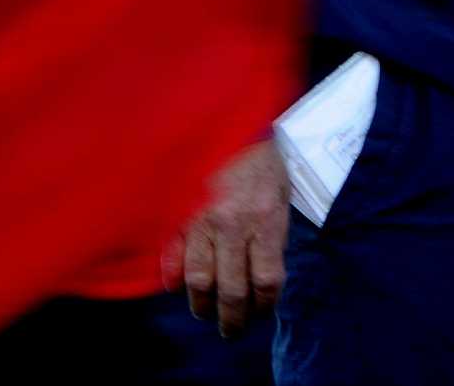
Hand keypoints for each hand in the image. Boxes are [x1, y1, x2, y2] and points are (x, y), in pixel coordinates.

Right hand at [161, 139, 288, 337]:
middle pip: (233, 291)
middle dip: (233, 319)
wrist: (230, 124)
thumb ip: (272, 236)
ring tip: (207, 311)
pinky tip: (179, 286)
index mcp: (265, 220)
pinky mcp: (179, 216)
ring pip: (199, 282)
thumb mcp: (281, 196)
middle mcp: (233, 226)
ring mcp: (202, 222)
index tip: (261, 312)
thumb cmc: (263, 162)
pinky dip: (174, 278)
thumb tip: (263, 277)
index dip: (265, 306)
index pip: (267, 281)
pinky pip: (172, 258)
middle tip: (232, 330)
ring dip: (203, 305)